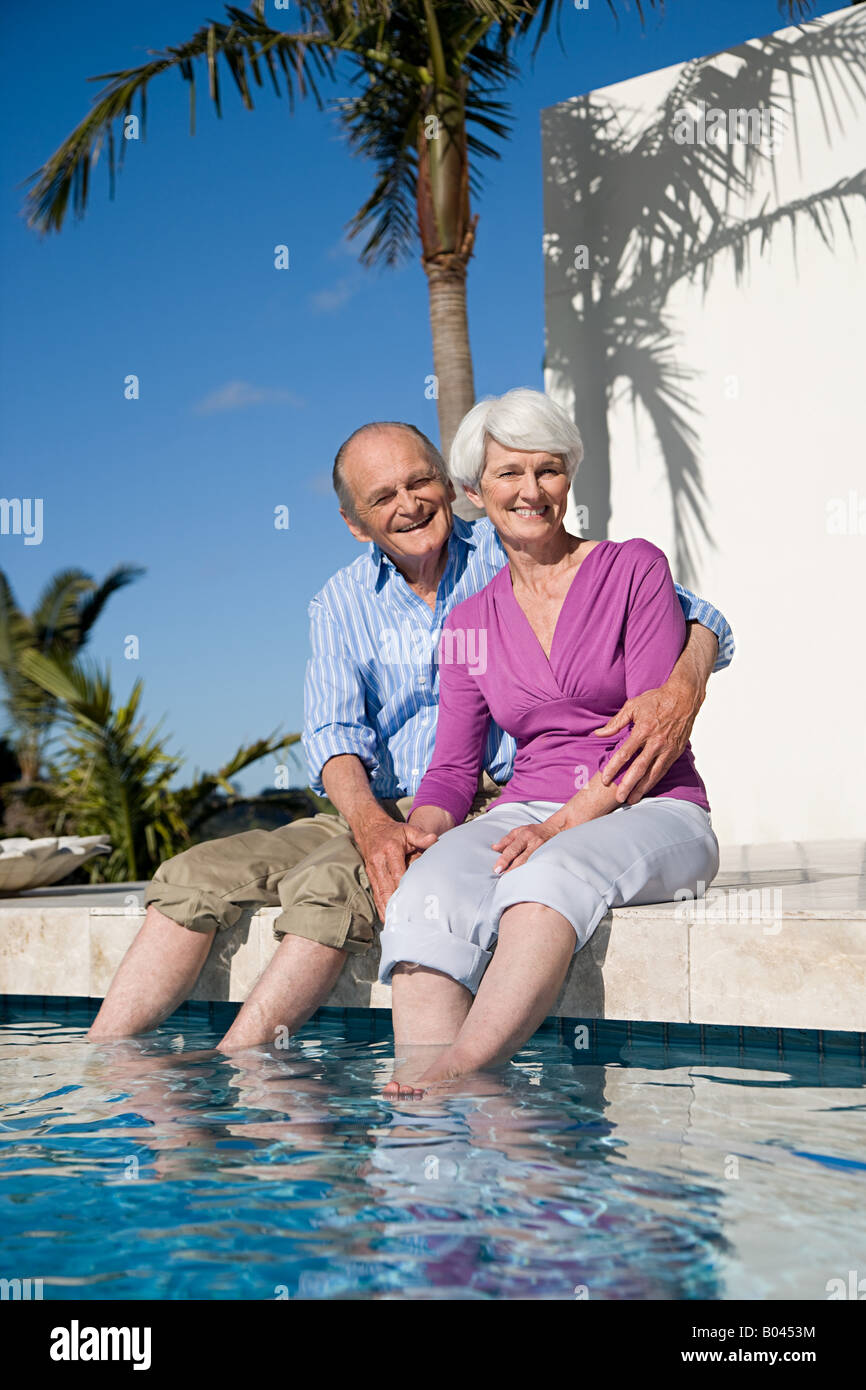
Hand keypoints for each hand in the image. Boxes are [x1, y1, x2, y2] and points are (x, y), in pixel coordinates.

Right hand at [354, 816, 437, 918]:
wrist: (370, 828)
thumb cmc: (393, 831)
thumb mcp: (408, 829)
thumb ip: (421, 836)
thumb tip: (434, 839)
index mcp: (389, 851)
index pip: (397, 873)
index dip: (403, 888)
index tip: (413, 901)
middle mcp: (379, 863)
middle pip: (387, 887)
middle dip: (395, 904)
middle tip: (406, 919)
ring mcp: (373, 871)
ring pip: (380, 893)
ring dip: (387, 909)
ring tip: (396, 924)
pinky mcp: (371, 877)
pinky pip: (375, 894)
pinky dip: (381, 907)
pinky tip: (387, 918)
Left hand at [491, 821, 558, 873]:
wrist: (555, 829)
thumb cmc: (534, 831)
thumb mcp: (519, 831)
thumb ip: (506, 840)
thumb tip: (494, 848)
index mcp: (525, 836)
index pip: (513, 849)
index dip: (504, 860)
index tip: (497, 869)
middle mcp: (535, 843)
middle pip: (522, 859)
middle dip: (512, 870)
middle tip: (503, 878)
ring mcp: (544, 851)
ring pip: (531, 864)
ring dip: (521, 873)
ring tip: (512, 881)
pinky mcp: (549, 856)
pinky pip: (539, 866)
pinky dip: (531, 873)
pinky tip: (525, 879)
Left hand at [593, 677, 703, 804]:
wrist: (684, 697)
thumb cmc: (656, 700)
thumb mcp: (633, 706)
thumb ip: (615, 723)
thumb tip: (598, 734)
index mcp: (643, 730)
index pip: (625, 753)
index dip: (614, 767)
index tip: (605, 779)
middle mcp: (656, 742)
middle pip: (639, 768)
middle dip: (628, 784)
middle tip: (618, 798)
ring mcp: (667, 748)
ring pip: (653, 773)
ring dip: (641, 788)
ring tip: (631, 800)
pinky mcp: (675, 752)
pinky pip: (663, 770)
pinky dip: (654, 781)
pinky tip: (646, 789)